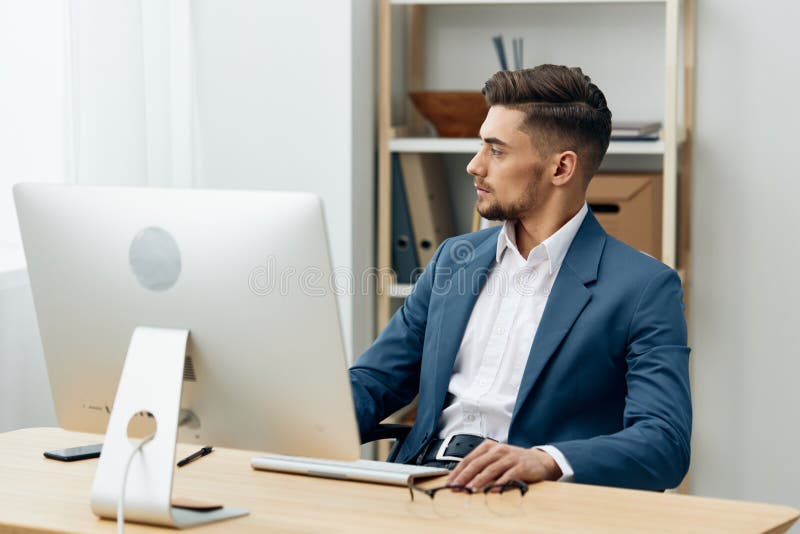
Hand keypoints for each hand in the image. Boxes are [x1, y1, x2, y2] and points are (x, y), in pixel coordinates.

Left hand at [446, 441, 561, 488]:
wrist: (539, 460)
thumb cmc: (513, 461)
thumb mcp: (495, 459)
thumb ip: (481, 466)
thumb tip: (462, 479)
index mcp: (489, 447)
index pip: (469, 459)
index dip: (458, 471)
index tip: (450, 482)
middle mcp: (498, 450)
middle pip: (477, 463)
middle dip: (465, 476)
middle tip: (456, 487)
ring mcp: (510, 457)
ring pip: (491, 469)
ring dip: (479, 480)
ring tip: (471, 489)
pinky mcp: (520, 466)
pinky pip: (508, 476)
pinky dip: (500, 483)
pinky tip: (493, 490)